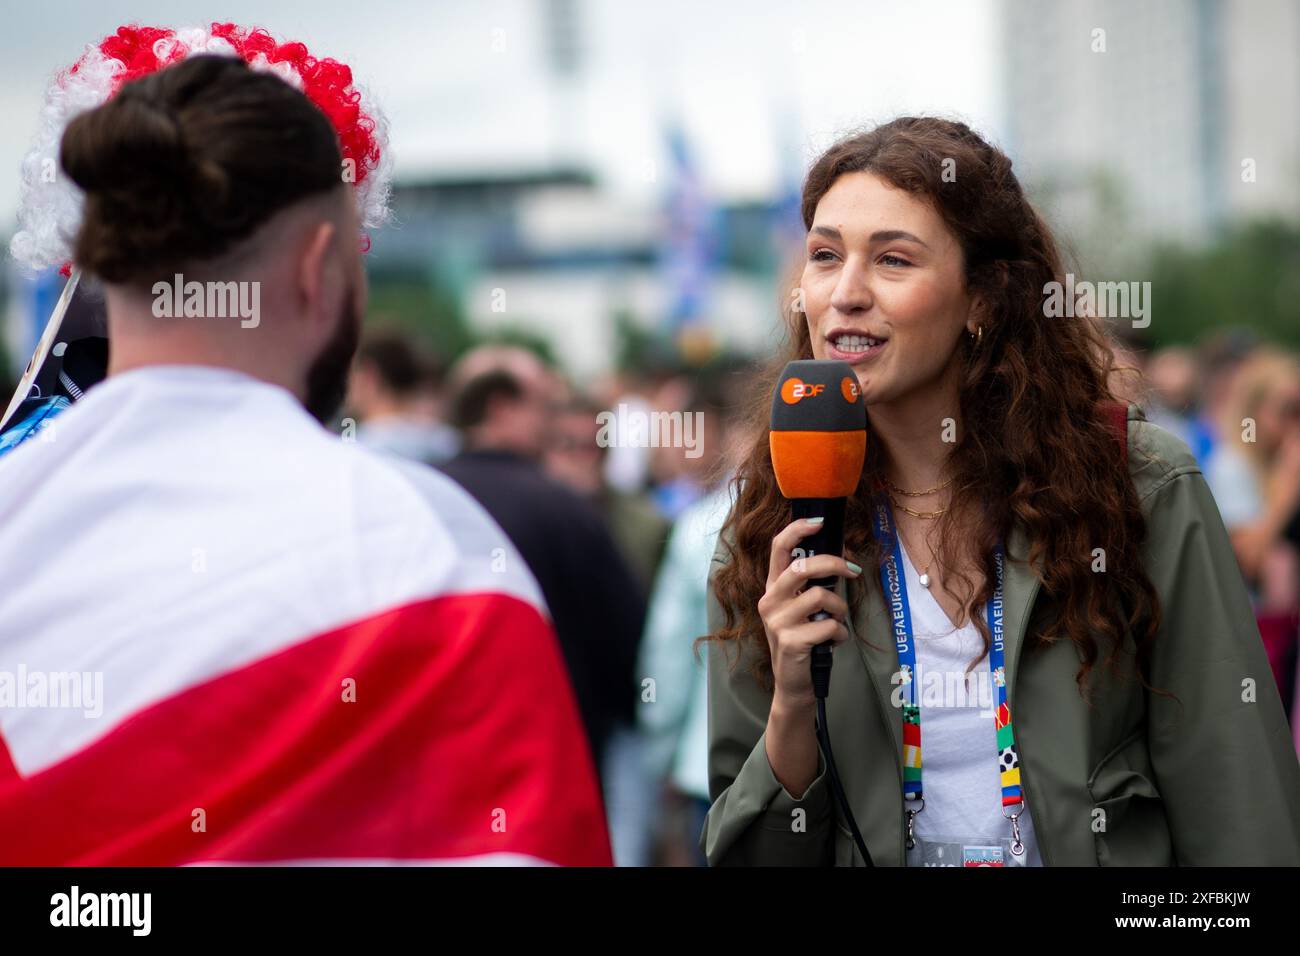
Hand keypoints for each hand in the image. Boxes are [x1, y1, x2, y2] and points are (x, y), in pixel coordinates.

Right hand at [758, 517, 861, 710]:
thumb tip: (842, 560)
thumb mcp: (802, 609)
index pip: (778, 548)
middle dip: (833, 564)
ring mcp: (777, 622)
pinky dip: (839, 634)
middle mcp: (770, 601)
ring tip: (837, 621)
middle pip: (803, 566)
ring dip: (840, 609)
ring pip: (821, 597)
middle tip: (853, 571)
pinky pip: (829, 626)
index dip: (798, 530)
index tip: (819, 522)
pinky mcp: (790, 642)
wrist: (793, 684)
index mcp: (773, 588)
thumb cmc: (803, 641)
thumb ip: (812, 586)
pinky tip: (833, 642)